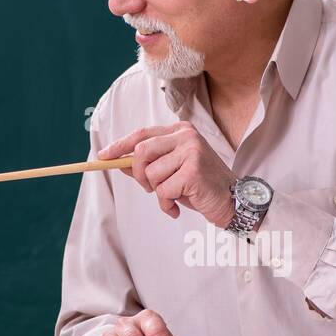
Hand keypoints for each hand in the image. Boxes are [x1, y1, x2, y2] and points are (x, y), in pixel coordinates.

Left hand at [99, 122, 236, 225]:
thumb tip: (118, 161)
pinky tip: (180, 205)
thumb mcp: (171, 171)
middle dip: (138, 174)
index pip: (141, 134)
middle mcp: (186, 136)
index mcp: (180, 130)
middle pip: (141, 151)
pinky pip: (164, 190)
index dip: (119, 146)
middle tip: (149, 188)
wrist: (231, 201)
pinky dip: (167, 203)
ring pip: (151, 174)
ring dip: (158, 192)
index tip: (103, 156)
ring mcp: (191, 151)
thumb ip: (148, 163)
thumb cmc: (199, 186)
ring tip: (174, 196)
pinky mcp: (193, 171)